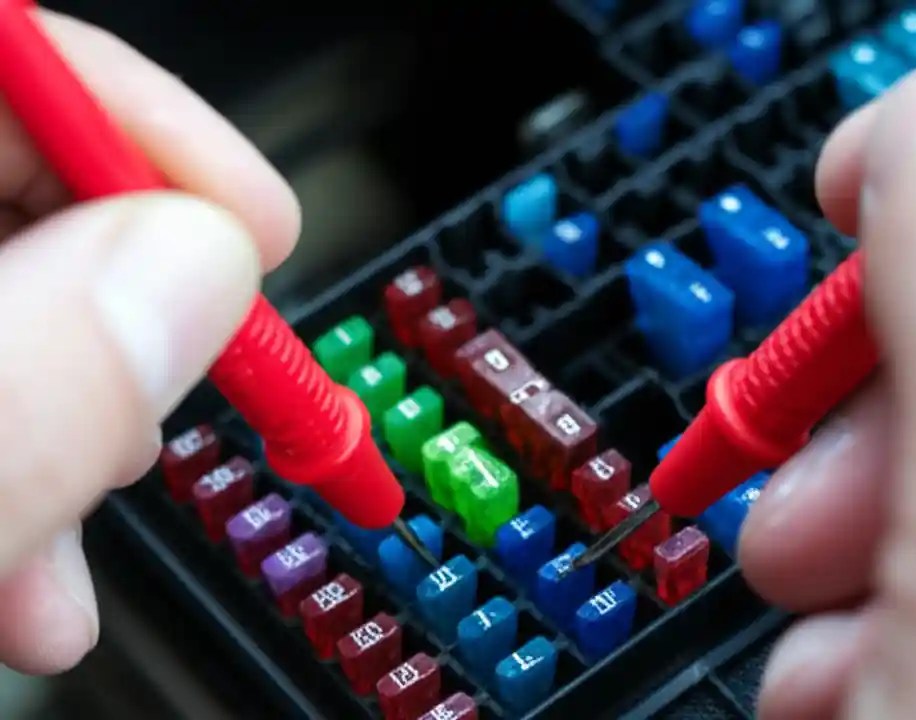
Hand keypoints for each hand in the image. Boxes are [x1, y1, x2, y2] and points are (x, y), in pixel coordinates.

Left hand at [0, 11, 298, 672]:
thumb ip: (19, 392)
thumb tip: (192, 273)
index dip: (140, 123)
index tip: (254, 225)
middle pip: (8, 188)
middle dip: (127, 306)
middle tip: (178, 404)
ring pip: (5, 309)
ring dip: (79, 432)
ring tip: (77, 561)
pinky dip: (18, 486)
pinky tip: (27, 585)